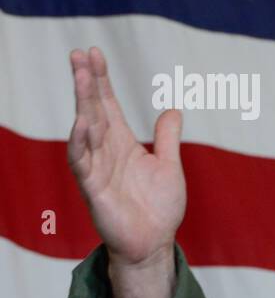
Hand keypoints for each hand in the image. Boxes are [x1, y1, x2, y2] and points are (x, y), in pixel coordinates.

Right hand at [67, 47, 186, 266]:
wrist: (154, 244)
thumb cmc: (159, 207)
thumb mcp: (169, 165)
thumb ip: (168, 137)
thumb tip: (173, 109)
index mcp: (122, 143)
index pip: (108, 105)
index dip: (101, 80)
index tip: (94, 53)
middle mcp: (105, 151)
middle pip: (93, 109)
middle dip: (86, 82)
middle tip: (78, 53)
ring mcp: (96, 168)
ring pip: (85, 130)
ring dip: (82, 103)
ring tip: (80, 76)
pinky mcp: (93, 188)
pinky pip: (83, 162)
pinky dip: (81, 142)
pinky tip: (82, 122)